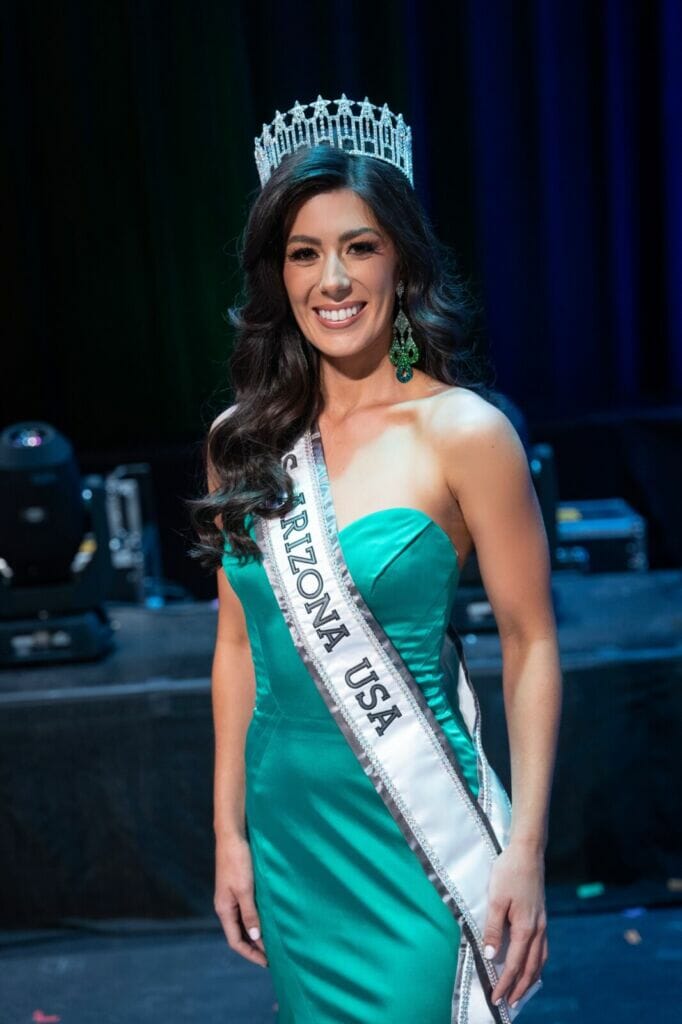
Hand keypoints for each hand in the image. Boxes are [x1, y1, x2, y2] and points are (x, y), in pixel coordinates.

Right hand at [214, 834, 267, 967]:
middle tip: (272, 955)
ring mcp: (231, 896)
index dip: (250, 953)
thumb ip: (250, 913)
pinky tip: (268, 918)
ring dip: (256, 932)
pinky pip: (246, 909)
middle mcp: (225, 906)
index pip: (235, 941)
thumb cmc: (238, 861)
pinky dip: (256, 918)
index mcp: (223, 909)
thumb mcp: (245, 889)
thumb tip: (256, 937)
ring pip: (243, 921)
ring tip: (272, 940)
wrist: (232, 836)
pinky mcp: (238, 887)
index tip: (266, 962)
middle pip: (239, 934)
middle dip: (254, 946)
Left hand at [482, 841, 547, 1008]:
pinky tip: (533, 963)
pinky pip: (543, 948)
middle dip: (519, 988)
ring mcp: (542, 923)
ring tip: (521, 991)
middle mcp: (537, 930)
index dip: (505, 984)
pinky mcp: (542, 916)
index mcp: (525, 928)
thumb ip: (493, 929)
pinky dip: (538, 963)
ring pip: (539, 960)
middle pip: (530, 968)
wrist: (528, 852)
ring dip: (530, 978)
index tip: (496, 999)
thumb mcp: (496, 899)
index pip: (513, 965)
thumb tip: (492, 956)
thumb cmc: (509, 873)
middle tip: (509, 1004)